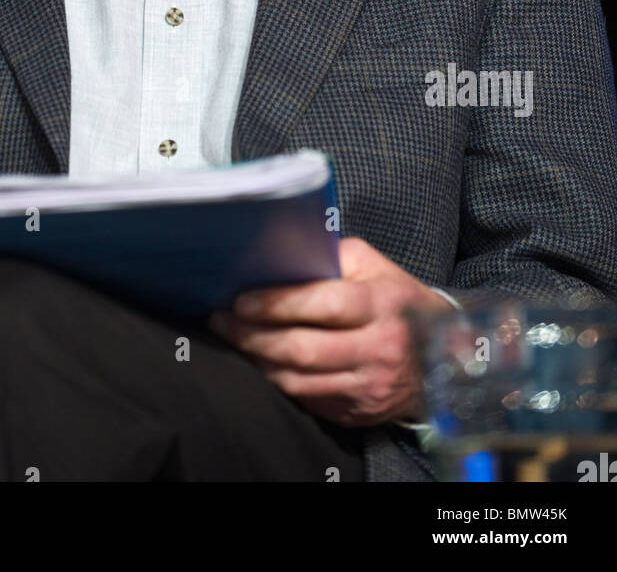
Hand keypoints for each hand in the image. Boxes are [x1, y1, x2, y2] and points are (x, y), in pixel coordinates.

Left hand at [206, 237, 453, 426]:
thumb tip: (283, 253)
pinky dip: (277, 380)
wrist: (444, 359)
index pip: (325, 305)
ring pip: (300, 380)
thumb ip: (334, 256)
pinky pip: (307, 399)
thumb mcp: (377, 267)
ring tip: (231, 339)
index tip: (240, 300)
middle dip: (253, 335)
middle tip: (221, 321)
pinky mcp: (358, 412)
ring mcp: (369, 387)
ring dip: (258, 360)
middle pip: (304, 348)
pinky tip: (259, 361)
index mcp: (383, 305)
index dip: (278, 304)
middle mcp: (378, 349)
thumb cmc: (400, 302)